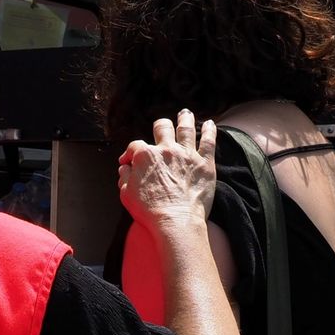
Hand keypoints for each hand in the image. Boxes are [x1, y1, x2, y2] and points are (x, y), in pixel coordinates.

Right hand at [117, 109, 216, 228]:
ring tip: (185, 114)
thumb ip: (124, 177)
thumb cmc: (150, 211)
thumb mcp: (126, 194)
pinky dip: (210, 130)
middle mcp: (166, 150)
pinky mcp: (205, 163)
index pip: (135, 146)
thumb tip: (125, 168)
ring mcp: (187, 154)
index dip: (129, 153)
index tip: (129, 162)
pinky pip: (209, 140)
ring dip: (185, 119)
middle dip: (160, 126)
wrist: (176, 220)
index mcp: (145, 156)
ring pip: (186, 128)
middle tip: (161, 126)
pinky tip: (210, 124)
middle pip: (162, 127)